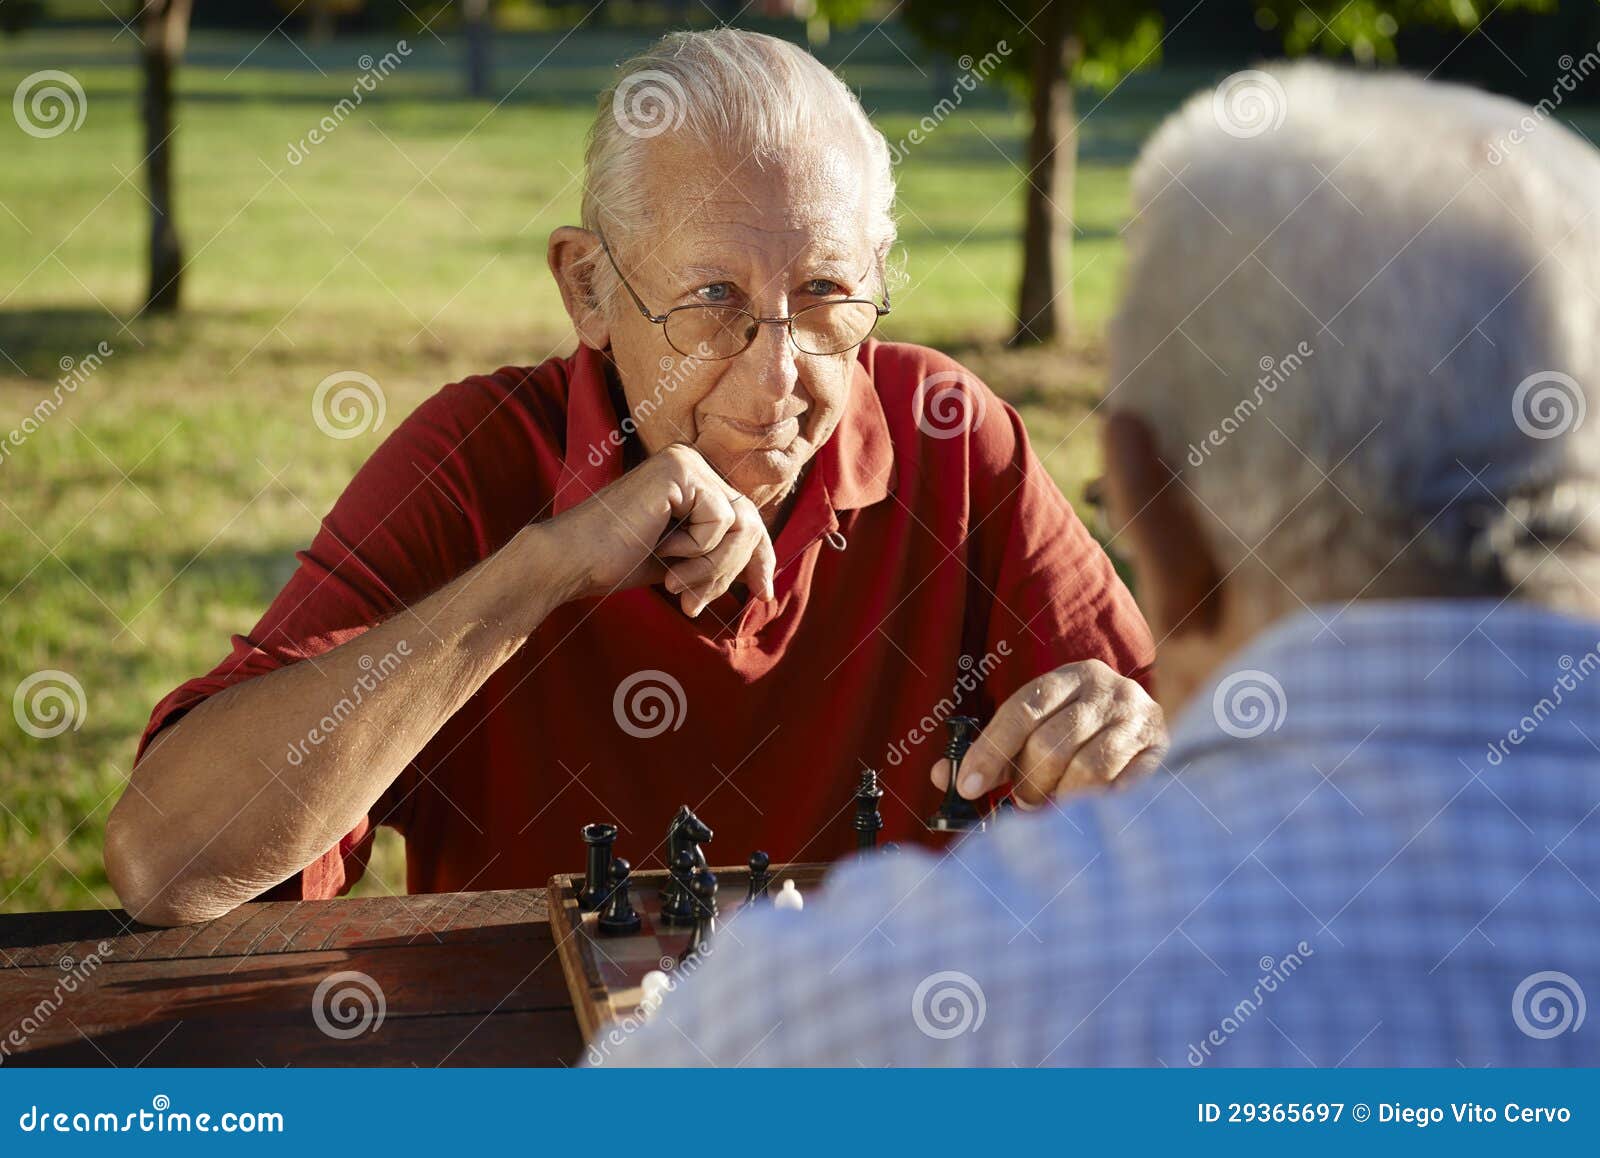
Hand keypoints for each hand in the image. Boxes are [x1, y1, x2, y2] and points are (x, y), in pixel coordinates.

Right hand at [544, 443, 775, 616]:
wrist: (573, 561)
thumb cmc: (618, 562)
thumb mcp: (682, 560)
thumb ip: (716, 556)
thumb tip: (761, 576)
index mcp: (692, 480)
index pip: (746, 519)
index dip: (761, 558)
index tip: (762, 594)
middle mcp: (692, 462)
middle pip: (749, 522)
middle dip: (729, 571)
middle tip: (692, 603)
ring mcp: (686, 462)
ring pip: (740, 525)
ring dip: (711, 568)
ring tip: (675, 584)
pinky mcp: (679, 469)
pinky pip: (719, 522)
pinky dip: (696, 549)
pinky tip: (662, 549)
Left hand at [930, 660, 1165, 807]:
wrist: (1146, 729)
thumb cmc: (1078, 736)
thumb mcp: (1037, 730)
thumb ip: (993, 751)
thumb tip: (943, 775)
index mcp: (1071, 676)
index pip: (1022, 710)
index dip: (990, 751)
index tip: (968, 787)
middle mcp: (1109, 690)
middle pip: (1052, 743)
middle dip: (1028, 783)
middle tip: (1023, 800)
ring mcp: (1140, 720)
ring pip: (1088, 769)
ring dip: (1061, 797)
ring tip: (1054, 802)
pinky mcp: (1163, 754)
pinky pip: (1124, 791)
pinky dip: (1097, 806)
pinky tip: (1086, 810)